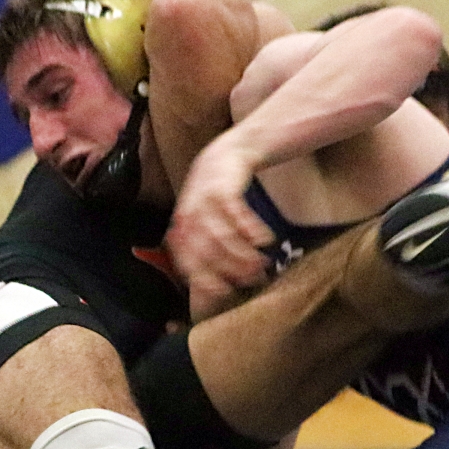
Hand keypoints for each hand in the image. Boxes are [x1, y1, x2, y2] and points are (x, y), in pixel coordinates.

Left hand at [166, 137, 272, 320]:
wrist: (225, 154)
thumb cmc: (216, 199)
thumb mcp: (204, 223)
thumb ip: (206, 251)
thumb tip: (215, 289)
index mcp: (182, 231)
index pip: (188, 264)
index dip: (206, 281)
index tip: (226, 293)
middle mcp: (188, 218)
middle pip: (207, 254)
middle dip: (232, 270)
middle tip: (255, 280)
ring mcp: (204, 202)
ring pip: (222, 237)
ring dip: (244, 254)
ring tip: (264, 262)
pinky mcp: (222, 188)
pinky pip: (236, 214)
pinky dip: (252, 230)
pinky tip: (266, 240)